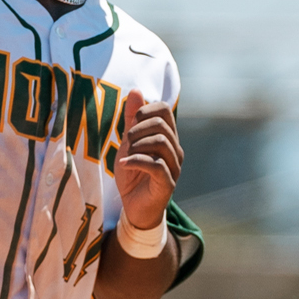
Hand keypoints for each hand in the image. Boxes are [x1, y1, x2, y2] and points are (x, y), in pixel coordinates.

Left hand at [113, 91, 181, 229]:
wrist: (134, 208)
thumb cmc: (133, 175)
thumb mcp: (129, 144)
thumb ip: (133, 120)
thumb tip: (137, 90)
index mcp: (167, 137)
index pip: (165, 110)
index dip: (146, 109)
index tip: (131, 121)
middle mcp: (175, 150)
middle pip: (161, 125)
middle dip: (138, 129)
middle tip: (125, 140)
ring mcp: (174, 167)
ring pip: (161, 143)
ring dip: (137, 145)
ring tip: (125, 154)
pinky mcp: (167, 184)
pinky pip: (156, 165)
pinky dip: (136, 161)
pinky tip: (124, 164)